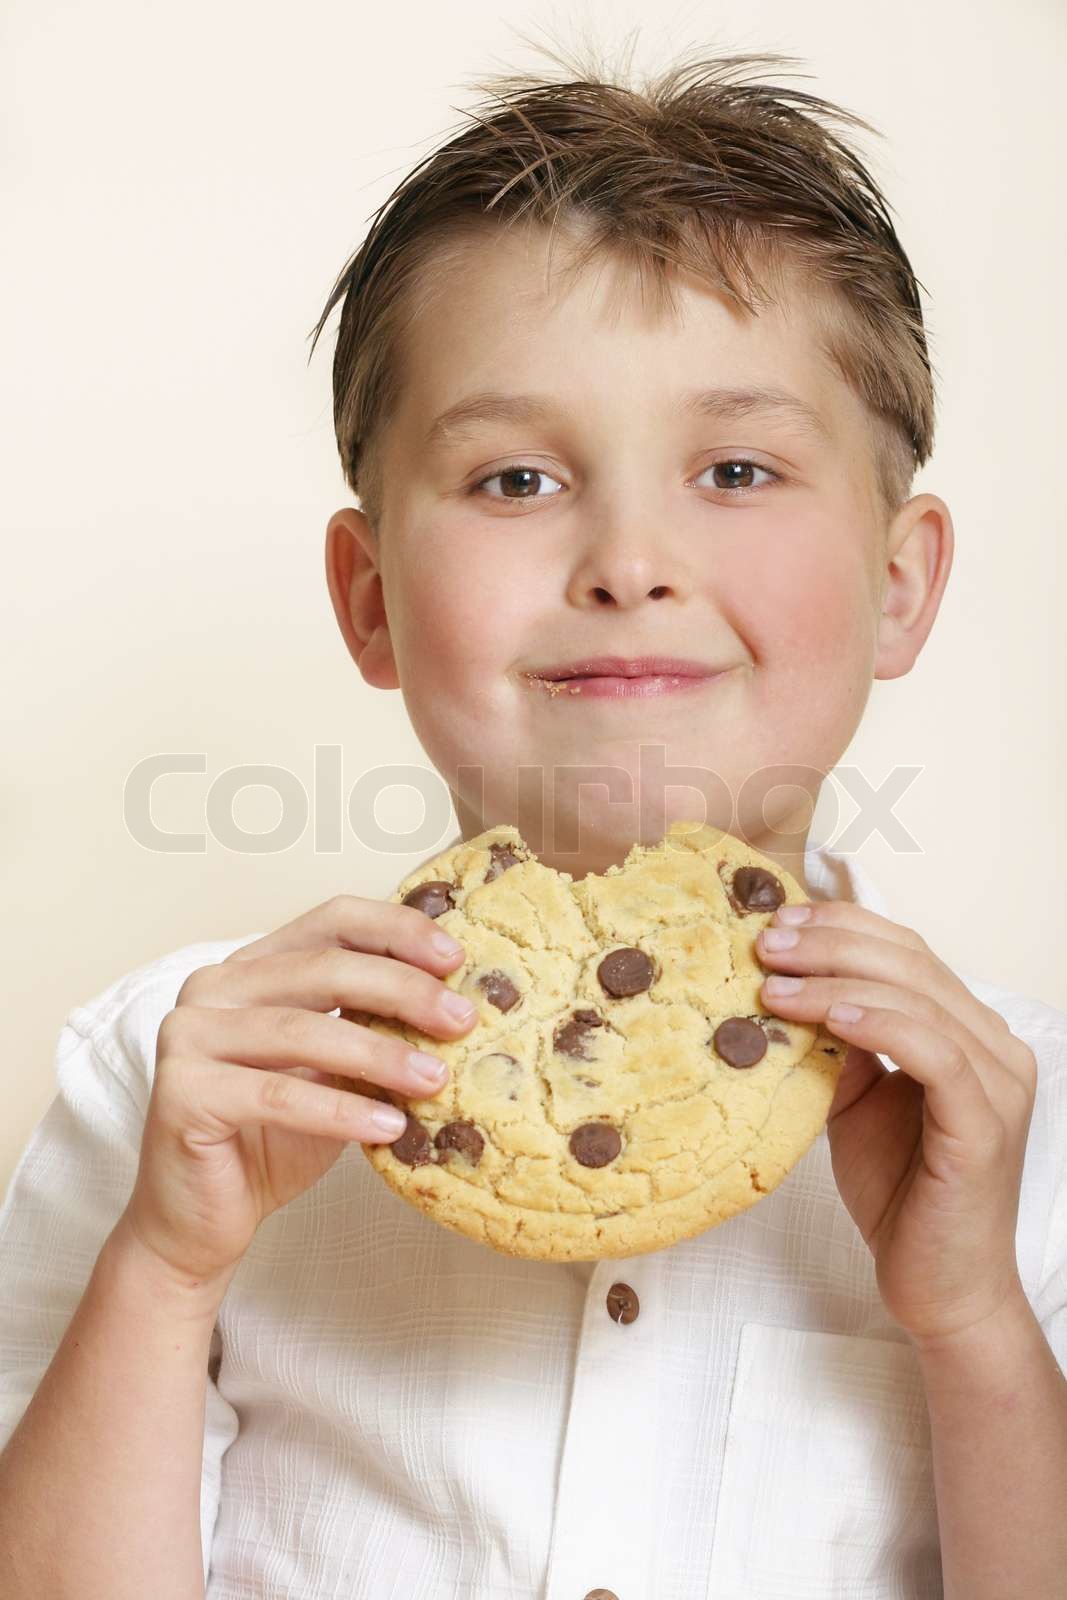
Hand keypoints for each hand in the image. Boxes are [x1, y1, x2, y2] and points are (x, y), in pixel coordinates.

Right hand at [120, 895, 475, 1291]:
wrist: (201, 1221)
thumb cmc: (272, 1140)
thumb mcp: (334, 1074)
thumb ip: (370, 1028)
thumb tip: (457, 1003)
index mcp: (251, 967)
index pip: (332, 921)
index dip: (397, 932)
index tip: (455, 960)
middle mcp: (212, 987)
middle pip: (324, 967)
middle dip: (403, 990)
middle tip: (461, 1021)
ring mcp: (188, 1035)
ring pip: (303, 1030)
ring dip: (380, 1055)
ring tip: (436, 1081)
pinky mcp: (181, 1092)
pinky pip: (277, 1094)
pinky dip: (340, 1111)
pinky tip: (390, 1128)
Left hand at [755, 900, 1037, 1347]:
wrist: (937, 1288)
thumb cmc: (897, 1193)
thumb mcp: (852, 1100)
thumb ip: (835, 1043)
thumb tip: (781, 986)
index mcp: (966, 1029)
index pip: (906, 949)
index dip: (841, 925)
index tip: (776, 922)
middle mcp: (994, 1045)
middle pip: (910, 959)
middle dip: (830, 942)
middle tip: (765, 942)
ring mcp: (997, 1082)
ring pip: (918, 997)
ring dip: (837, 979)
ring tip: (773, 982)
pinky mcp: (986, 1124)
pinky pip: (936, 1054)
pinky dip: (882, 1025)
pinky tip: (830, 1018)